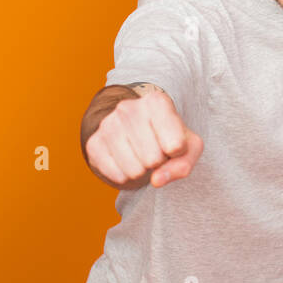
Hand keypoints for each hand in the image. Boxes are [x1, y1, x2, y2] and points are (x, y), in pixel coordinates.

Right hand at [84, 91, 202, 188]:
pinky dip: (126, 176)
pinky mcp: (93, 143)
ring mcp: (107, 124)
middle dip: (158, 162)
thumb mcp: (188, 147)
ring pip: (135, 170)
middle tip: (155, 150)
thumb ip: (183, 164)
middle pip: (154, 159)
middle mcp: (128, 108)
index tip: (173, 141)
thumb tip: (156, 180)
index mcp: (157, 101)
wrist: (139, 130)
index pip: (176, 146)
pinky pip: (117, 175)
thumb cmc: (169, 137)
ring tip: (142, 155)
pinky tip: (128, 161)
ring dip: (143, 171)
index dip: (178, 152)